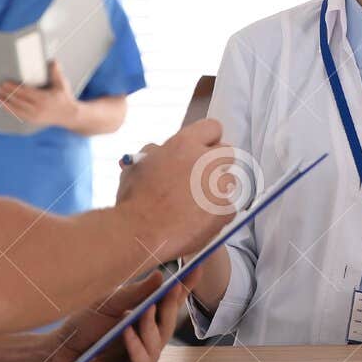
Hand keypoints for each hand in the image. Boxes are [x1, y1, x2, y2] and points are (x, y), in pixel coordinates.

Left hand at [0, 60, 79, 128]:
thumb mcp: (62, 84)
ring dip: (5, 102)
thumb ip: (56, 72)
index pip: (25, 92)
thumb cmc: (64, 98)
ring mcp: (35, 115)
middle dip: (6, 94)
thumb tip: (53, 60)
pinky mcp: (32, 119)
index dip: (14, 88)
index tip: (5, 83)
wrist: (69, 115)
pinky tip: (4, 105)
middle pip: (18, 100)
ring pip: (16, 108)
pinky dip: (10, 109)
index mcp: (44, 98)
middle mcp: (38, 108)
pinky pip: (18, 114)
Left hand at [23, 272, 187, 361]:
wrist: (56, 357)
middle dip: (170, 305)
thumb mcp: (107, 305)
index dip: (184, 287)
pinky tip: (127, 333)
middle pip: (168, 323)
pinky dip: (136, 347)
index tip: (197, 267)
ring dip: (148, 327)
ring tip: (140, 313)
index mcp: (142, 321)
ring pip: (158, 343)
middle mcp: (146, 342)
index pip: (168, 304)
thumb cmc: (80, 330)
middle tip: (172, 288)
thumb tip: (160, 277)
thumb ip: (134, 294)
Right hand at [114, 119, 232, 263]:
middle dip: (216, 163)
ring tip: (194, 205)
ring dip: (215, 189)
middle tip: (201, 178)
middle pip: (226, 153)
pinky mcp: (226, 209)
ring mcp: (220, 185)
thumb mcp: (139, 164)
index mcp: (185, 143)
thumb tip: (162, 150)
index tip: (202, 150)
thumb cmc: (134, 200)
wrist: (141, 234)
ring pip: (227, 181)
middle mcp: (207, 160)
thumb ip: (157, 152)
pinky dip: (216, 213)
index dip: (207, 140)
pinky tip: (197, 221)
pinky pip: (227, 206)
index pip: (212, 128)